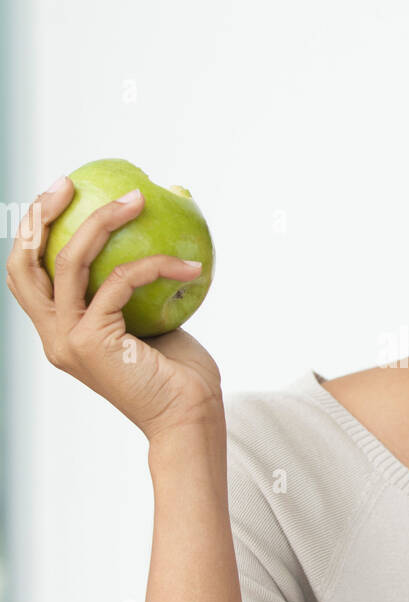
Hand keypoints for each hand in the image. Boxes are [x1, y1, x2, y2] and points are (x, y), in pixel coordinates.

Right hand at [6, 176, 223, 440]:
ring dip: (102, 221)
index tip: (61, 193)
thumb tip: (165, 218)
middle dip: (39, 215)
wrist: (189, 419)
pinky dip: (156, 265)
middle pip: (24, 263)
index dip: (32, 231)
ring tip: (139, 198)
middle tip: (71, 182)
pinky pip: (120, 282)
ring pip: (68, 261)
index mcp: (61, 331)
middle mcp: (53, 336)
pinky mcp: (90, 342)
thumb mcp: (156, 316)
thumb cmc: (180, 373)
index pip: (28, 274)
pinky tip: (190, 266)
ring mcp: (67, 340)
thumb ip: (144, 280)